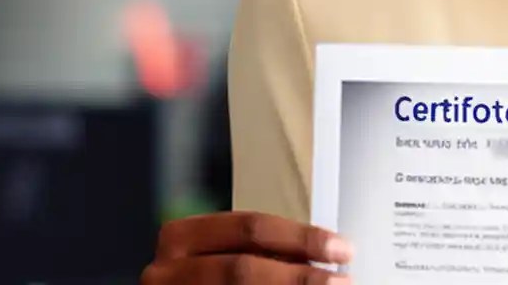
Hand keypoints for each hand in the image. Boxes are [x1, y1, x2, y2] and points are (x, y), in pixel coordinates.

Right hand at [142, 211, 352, 283]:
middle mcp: (166, 271)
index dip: (300, 237)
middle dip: (298, 276)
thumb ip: (264, 251)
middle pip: (242, 269)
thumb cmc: (209, 275)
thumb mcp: (227, 254)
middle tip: (340, 280)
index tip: (341, 248)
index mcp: (181, 237)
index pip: (249, 227)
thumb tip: (323, 251)